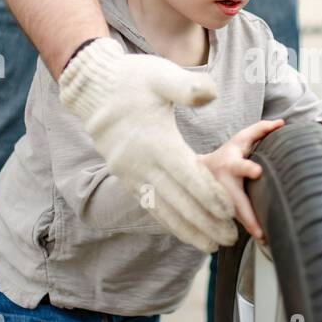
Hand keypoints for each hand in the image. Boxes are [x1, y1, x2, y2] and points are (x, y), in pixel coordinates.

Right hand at [58, 37, 236, 252]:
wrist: (93, 87)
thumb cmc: (132, 79)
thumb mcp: (161, 75)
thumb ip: (188, 87)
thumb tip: (212, 95)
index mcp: (157, 142)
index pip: (188, 177)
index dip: (209, 197)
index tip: (229, 213)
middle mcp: (143, 163)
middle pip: (179, 201)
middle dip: (205, 223)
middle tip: (229, 239)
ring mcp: (132, 173)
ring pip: (163, 210)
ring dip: (187, 230)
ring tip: (210, 246)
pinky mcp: (126, 176)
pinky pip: (149, 205)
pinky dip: (167, 222)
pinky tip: (183, 233)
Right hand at [199, 119, 285, 243]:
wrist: (198, 171)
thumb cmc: (227, 153)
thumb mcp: (240, 139)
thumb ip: (260, 130)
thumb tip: (282, 123)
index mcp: (231, 165)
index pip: (240, 166)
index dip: (248, 168)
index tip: (258, 171)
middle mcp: (224, 185)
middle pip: (237, 202)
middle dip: (248, 217)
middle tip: (261, 232)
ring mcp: (221, 200)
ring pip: (236, 217)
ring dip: (251, 229)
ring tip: (265, 241)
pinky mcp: (221, 210)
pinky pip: (235, 223)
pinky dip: (248, 231)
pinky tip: (262, 241)